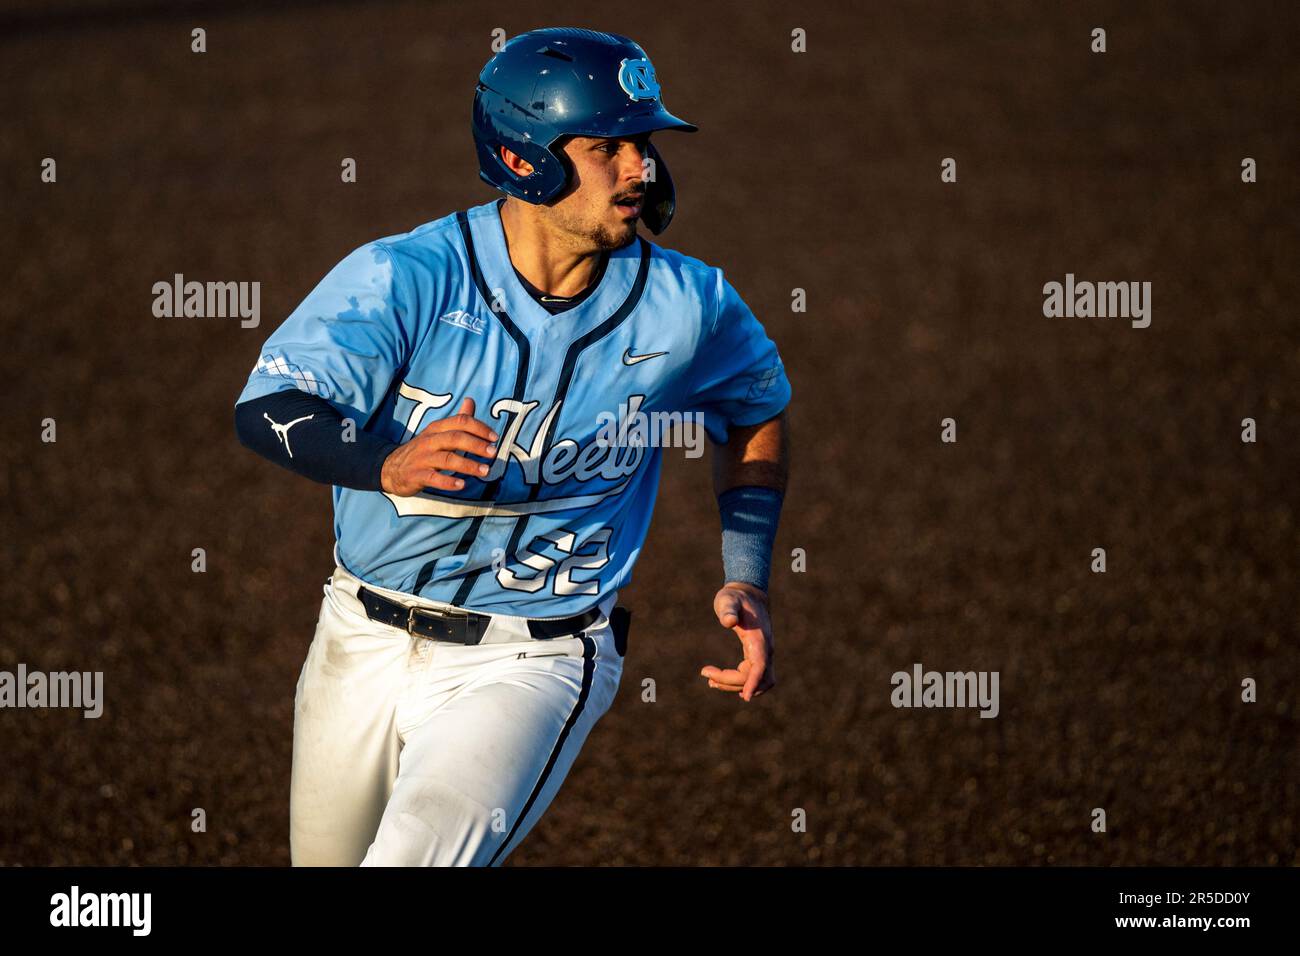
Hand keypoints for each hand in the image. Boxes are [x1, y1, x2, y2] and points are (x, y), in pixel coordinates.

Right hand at [380, 397, 498, 495]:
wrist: (390, 468)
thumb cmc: (421, 450)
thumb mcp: (437, 432)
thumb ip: (456, 420)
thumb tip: (471, 401)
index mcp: (436, 429)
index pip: (460, 422)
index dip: (479, 428)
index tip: (494, 438)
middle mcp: (429, 441)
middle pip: (455, 438)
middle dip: (476, 445)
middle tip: (493, 453)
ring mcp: (422, 458)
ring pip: (447, 459)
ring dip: (468, 465)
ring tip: (485, 471)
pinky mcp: (416, 475)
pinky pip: (433, 478)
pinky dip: (448, 482)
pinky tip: (462, 485)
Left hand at [700, 583, 774, 701]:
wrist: (749, 593)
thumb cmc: (736, 597)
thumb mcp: (728, 599)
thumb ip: (728, 609)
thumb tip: (729, 622)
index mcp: (759, 638)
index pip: (760, 666)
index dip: (753, 682)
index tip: (745, 697)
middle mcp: (765, 649)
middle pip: (756, 678)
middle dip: (731, 682)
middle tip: (706, 672)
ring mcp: (764, 654)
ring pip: (759, 682)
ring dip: (736, 686)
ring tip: (711, 681)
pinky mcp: (759, 656)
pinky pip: (756, 677)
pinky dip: (743, 683)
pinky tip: (723, 682)